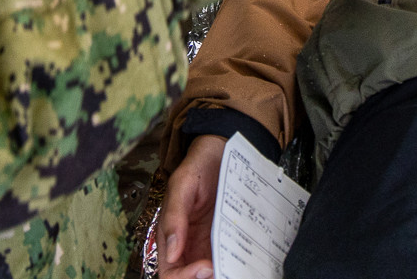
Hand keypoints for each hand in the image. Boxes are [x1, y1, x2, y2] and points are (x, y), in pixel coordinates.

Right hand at [157, 134, 224, 278]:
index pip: (171, 272)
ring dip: (223, 273)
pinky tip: (245, 260)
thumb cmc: (200, 165)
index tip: (206, 266)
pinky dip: (236, 265)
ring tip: (237, 266)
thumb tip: (172, 252)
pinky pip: (228, 260)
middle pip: (191, 277)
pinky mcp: (225, 239)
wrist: (222, 151)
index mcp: (171, 236)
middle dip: (206, 278)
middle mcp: (188, 245)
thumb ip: (174, 217)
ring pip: (211, 272)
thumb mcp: (183, 184)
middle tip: (225, 269)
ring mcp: (207, 244)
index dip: (186, 276)